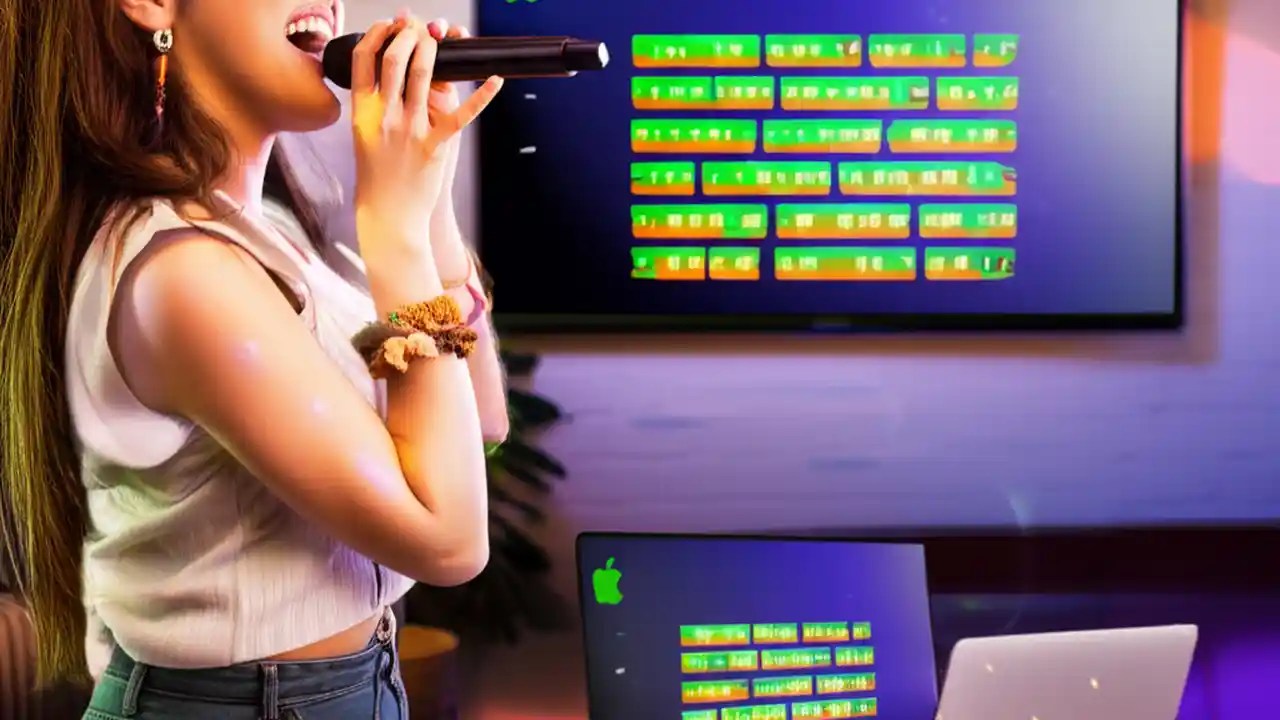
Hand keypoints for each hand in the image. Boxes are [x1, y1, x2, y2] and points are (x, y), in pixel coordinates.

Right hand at [350, 18, 502, 261]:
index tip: (390, 24)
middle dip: (409, 34)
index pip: (363, 59)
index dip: (378, 33)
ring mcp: (410, 130)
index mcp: (362, 112)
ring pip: (423, 75)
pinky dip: (482, 95)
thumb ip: (376, 104)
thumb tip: (391, 71)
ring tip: (441, 38)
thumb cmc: (378, 176)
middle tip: (419, 26)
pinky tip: (495, 79)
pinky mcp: (435, 145)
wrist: (388, 215)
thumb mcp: (365, 135)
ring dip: (434, 50)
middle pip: (394, 59)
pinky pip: (462, 114)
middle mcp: (384, 116)